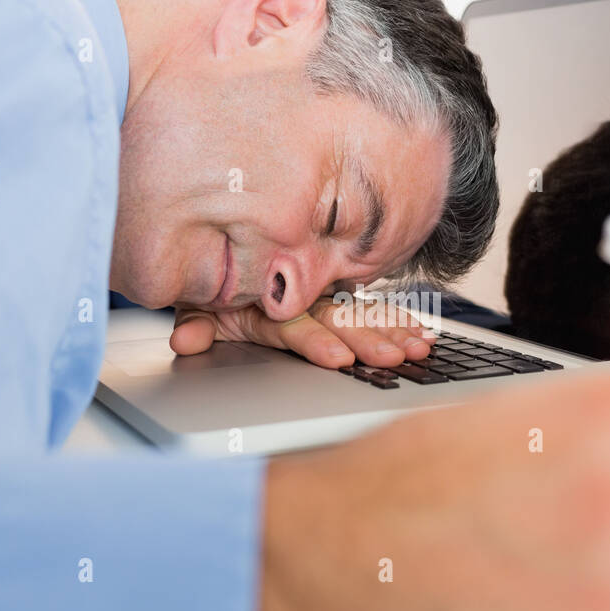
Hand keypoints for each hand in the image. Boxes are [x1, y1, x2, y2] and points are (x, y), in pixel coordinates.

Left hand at [168, 296, 434, 368]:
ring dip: (392, 332)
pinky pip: (375, 311)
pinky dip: (400, 323)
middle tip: (392, 358)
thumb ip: (196, 323)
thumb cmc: (218, 291)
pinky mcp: (341, 302)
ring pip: (363, 315)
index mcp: (271, 304)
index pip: (296, 325)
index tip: (339, 358)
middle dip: (367, 339)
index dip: (316, 342)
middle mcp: (304, 298)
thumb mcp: (200, 305)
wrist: (230, 252)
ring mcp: (325, 299)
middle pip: (339, 321)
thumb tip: (185, 342)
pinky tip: (423, 335)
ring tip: (418, 348)